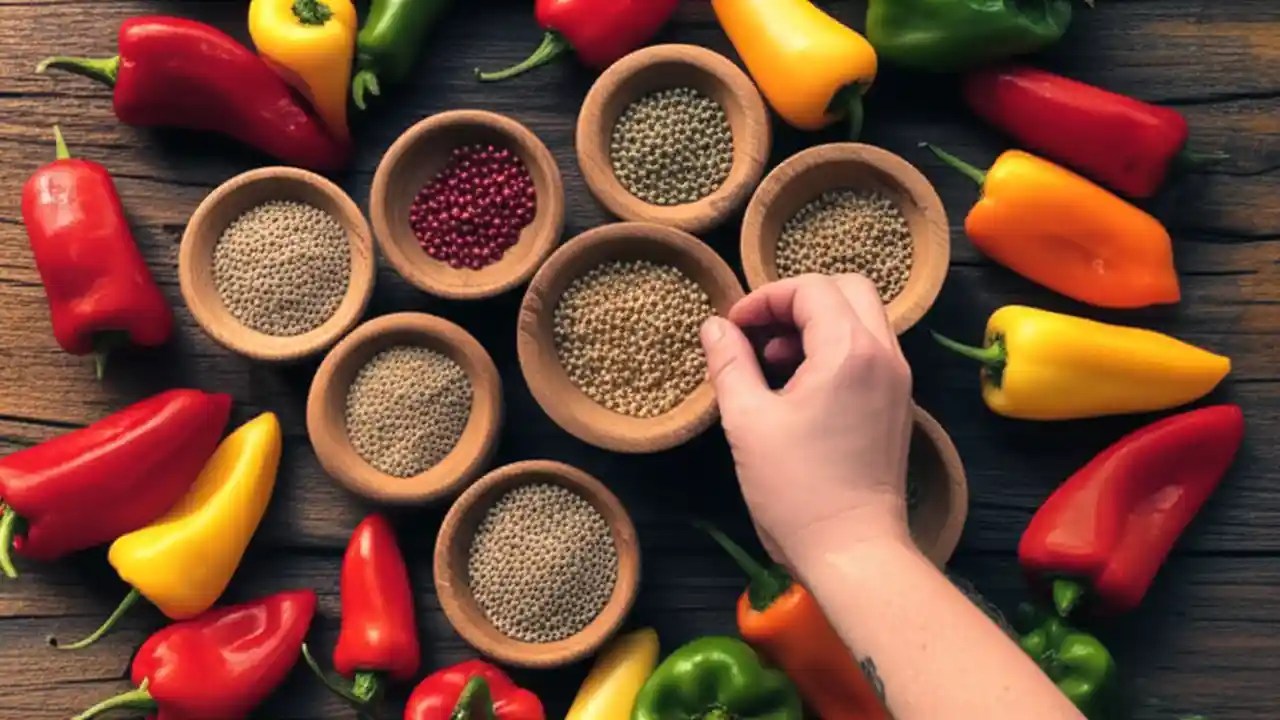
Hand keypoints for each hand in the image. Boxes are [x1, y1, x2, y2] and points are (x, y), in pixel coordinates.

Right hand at [700, 274, 913, 566]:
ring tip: (775, 362)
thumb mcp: (748, 422)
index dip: (765, 298)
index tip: (733, 327)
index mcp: (848, 350)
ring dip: (818, 323)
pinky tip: (800, 388)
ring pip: (863, 318)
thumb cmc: (796, 489)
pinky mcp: (898, 405)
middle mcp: (884, 354)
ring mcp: (898, 380)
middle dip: (798, 300)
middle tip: (760, 333)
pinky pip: (870, 351)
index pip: (810, 289)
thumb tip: (715, 327)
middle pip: (847, 289)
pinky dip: (836, 348)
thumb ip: (730, 364)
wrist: (853, 551)